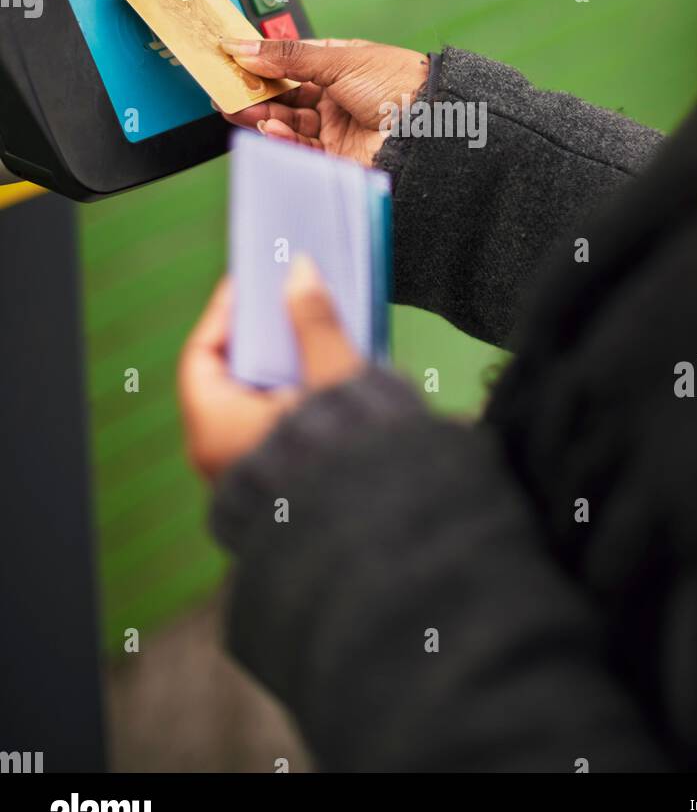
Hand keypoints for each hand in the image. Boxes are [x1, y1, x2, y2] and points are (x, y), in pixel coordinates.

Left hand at [178, 256, 363, 479]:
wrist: (379, 540)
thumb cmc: (347, 459)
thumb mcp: (334, 377)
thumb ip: (316, 322)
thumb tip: (300, 271)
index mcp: (216, 428)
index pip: (202, 355)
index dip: (226, 313)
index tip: (253, 281)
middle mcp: (220, 458)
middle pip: (229, 379)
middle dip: (260, 338)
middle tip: (287, 298)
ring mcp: (248, 479)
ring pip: (254, 407)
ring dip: (282, 368)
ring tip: (313, 329)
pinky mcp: (277, 493)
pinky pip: (275, 432)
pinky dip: (293, 401)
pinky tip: (328, 376)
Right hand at [218, 36, 427, 166]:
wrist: (431, 126)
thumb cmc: (399, 83)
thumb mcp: (339, 59)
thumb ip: (287, 56)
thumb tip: (244, 46)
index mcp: (341, 65)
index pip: (290, 62)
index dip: (262, 61)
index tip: (232, 58)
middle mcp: (336, 97)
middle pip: (285, 94)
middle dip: (255, 92)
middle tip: (225, 88)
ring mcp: (336, 128)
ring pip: (287, 122)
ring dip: (262, 115)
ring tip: (238, 108)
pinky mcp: (336, 157)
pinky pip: (299, 147)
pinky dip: (281, 138)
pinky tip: (270, 128)